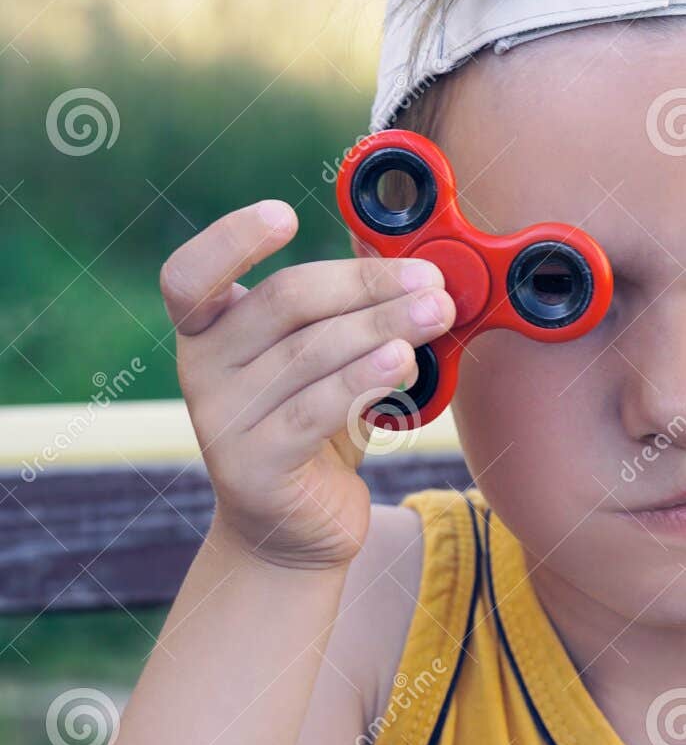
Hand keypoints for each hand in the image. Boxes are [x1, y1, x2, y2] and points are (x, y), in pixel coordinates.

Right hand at [159, 199, 454, 570]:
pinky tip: (404, 360)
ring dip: (383, 325)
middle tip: (429, 278)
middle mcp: (201, 370)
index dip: (229, 241)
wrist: (298, 530)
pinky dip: (365, 378)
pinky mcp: (252, 467)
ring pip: (310, 353)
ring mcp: (220, 421)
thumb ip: (344, 306)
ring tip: (435, 311)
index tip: (284, 214)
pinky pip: (315, 409)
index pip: (190, 276)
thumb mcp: (324, 358)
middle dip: (366, 284)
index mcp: (208, 330)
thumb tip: (400, 249)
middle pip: (284, 302)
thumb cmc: (316, 426)